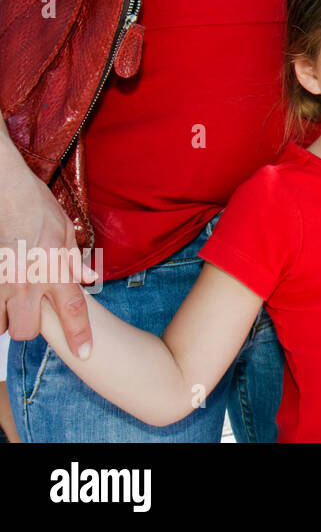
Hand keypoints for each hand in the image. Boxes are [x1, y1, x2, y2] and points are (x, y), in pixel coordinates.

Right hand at [0, 162, 97, 356]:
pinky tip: (2, 294)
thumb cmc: (36, 207)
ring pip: (1, 324)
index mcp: (55, 270)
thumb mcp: (65, 232)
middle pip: (28, 330)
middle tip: (33, 313)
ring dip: (7, 319)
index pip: (72, 311)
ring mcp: (3, 281)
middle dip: (30, 328)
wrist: (6, 192)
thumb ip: (73, 260)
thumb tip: (87, 279)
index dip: (79, 335)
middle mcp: (29, 281)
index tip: (86, 352)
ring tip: (13, 303)